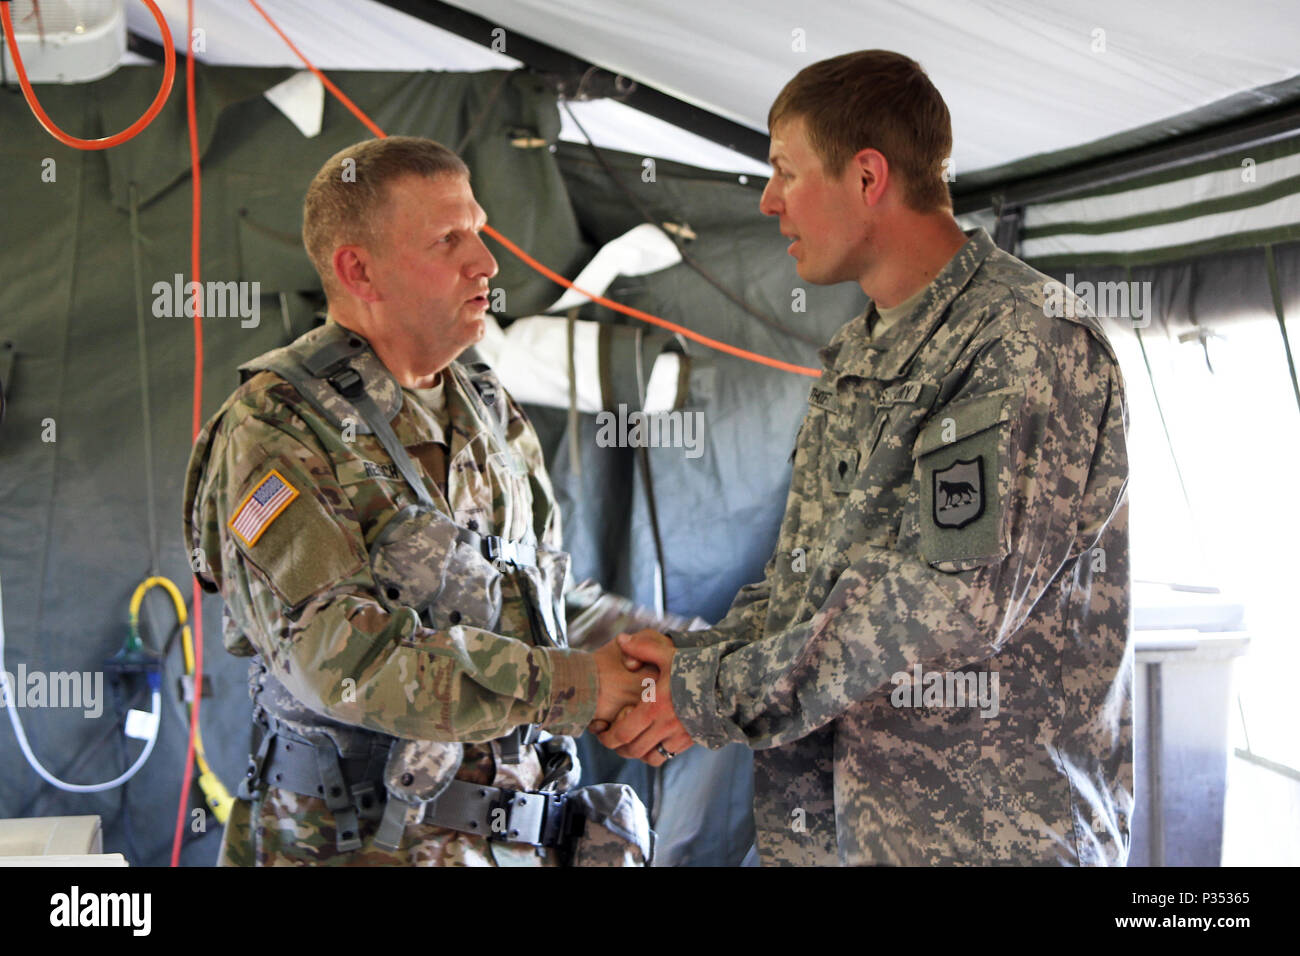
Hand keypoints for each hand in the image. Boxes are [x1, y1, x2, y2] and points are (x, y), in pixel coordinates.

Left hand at [596, 630, 693, 765]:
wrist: (730, 685)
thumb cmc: (697, 668)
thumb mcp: (668, 654)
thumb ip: (643, 647)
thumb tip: (621, 640)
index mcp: (654, 707)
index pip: (622, 733)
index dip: (608, 737)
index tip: (602, 732)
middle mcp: (665, 726)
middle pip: (633, 750)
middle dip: (619, 747)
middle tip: (613, 738)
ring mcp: (679, 737)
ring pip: (650, 757)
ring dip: (637, 753)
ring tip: (632, 742)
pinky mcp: (691, 741)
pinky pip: (667, 755)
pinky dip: (656, 752)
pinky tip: (654, 739)